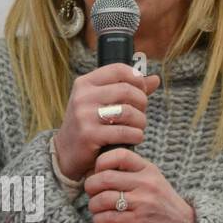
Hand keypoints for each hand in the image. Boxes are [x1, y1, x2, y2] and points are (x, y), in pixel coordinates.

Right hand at [54, 63, 161, 180]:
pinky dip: (136, 136)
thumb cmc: (91, 123)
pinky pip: (125, 132)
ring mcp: (84, 116)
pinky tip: (133, 138)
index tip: (141, 91)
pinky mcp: (89, 135)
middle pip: (127, 90)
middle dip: (142, 102)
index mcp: (85, 83)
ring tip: (137, 127)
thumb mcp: (104, 102)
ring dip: (141, 121)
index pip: (119, 70)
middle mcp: (82, 96)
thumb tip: (156, 78)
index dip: (137, 79)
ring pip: (128, 111)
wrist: (66, 153)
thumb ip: (130, 89)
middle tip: (140, 113)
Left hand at [83, 147, 195, 222]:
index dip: (102, 162)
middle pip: (104, 178)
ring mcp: (143, 203)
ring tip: (98, 209)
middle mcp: (146, 184)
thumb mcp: (154, 180)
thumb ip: (132, 173)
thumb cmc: (163, 203)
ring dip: (93, 206)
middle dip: (90, 187)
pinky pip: (106, 218)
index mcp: (149, 170)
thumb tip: (98, 171)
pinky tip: (104, 221)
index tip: (99, 172)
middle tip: (92, 193)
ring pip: (102, 200)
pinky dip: (99, 220)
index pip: (120, 155)